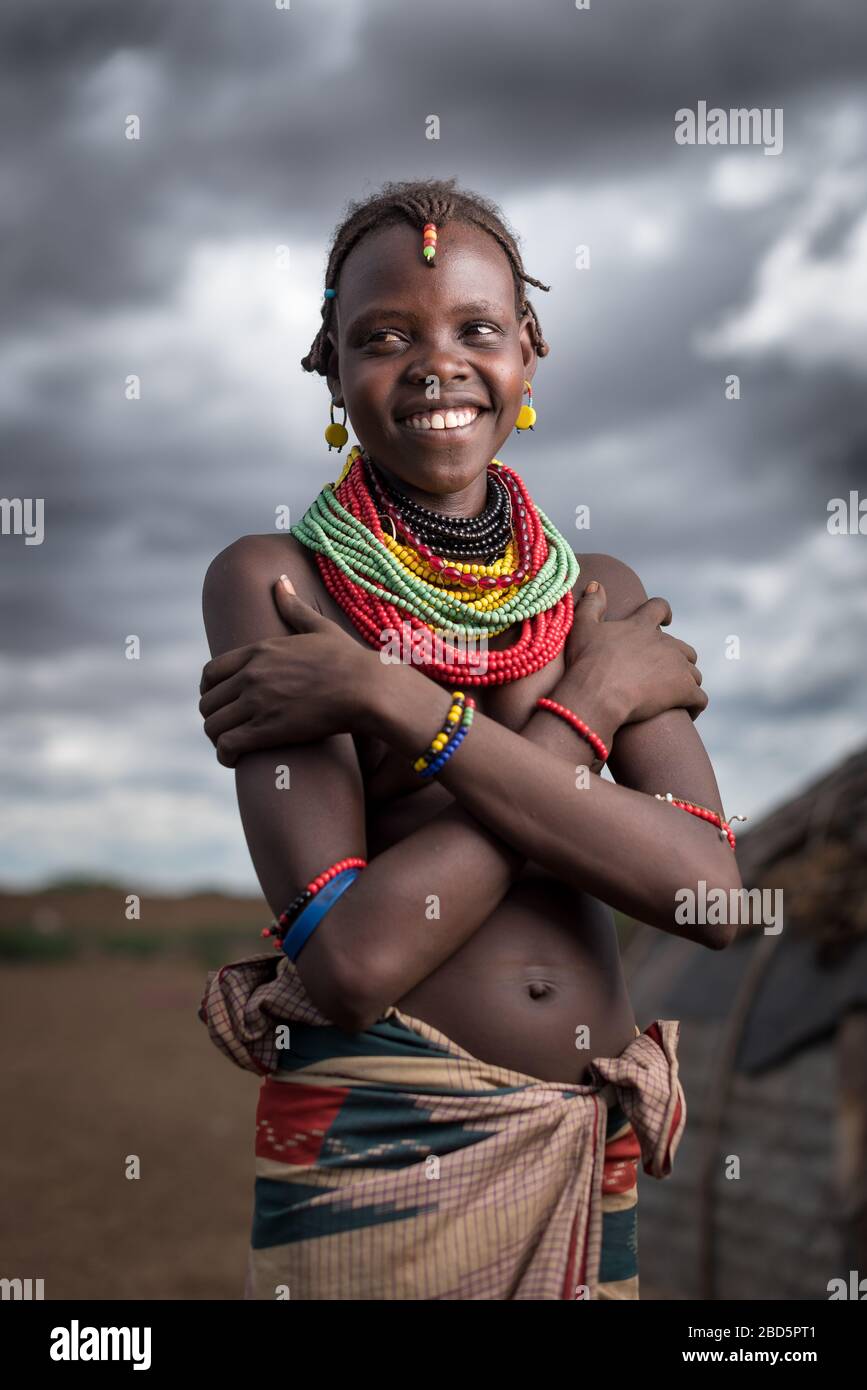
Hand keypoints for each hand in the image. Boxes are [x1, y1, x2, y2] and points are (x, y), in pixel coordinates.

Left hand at [198, 576, 377, 765]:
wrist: (366, 689)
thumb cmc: (349, 660)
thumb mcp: (319, 627)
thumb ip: (294, 607)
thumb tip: (280, 581)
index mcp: (258, 651)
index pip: (210, 672)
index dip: (209, 690)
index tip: (220, 701)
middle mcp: (251, 675)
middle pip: (207, 701)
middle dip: (214, 717)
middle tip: (229, 727)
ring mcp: (257, 702)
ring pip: (212, 726)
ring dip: (218, 738)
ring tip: (231, 745)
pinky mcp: (267, 730)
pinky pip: (227, 745)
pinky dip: (225, 755)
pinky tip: (235, 759)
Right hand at [559, 581, 706, 727]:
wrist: (597, 694)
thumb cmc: (587, 661)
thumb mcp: (583, 627)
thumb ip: (591, 604)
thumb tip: (596, 584)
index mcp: (642, 626)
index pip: (660, 608)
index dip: (665, 613)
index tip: (668, 619)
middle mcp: (665, 643)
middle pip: (685, 649)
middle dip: (679, 660)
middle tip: (665, 674)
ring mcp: (677, 667)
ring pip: (694, 674)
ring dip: (687, 683)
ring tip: (674, 697)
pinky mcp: (684, 690)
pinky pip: (700, 698)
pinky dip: (696, 706)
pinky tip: (688, 713)